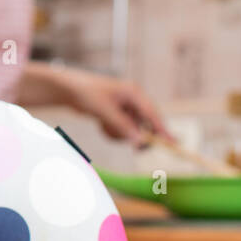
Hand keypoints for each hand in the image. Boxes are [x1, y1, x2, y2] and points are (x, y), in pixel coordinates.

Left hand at [54, 66, 172, 147]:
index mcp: (134, 93)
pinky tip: (101, 124)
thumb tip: (140, 142)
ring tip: (104, 124)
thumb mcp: (105, 111)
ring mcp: (125, 107)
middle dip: (136, 135)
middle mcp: (133, 99)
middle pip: (144, 124)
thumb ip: (123, 127)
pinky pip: (121, 129)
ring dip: (119, 133)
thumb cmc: (87, 94)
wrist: (69, 90)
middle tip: (136, 150)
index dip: (162, 130)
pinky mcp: (117, 114)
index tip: (171, 144)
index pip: (152, 114)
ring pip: (132, 129)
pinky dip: (113, 131)